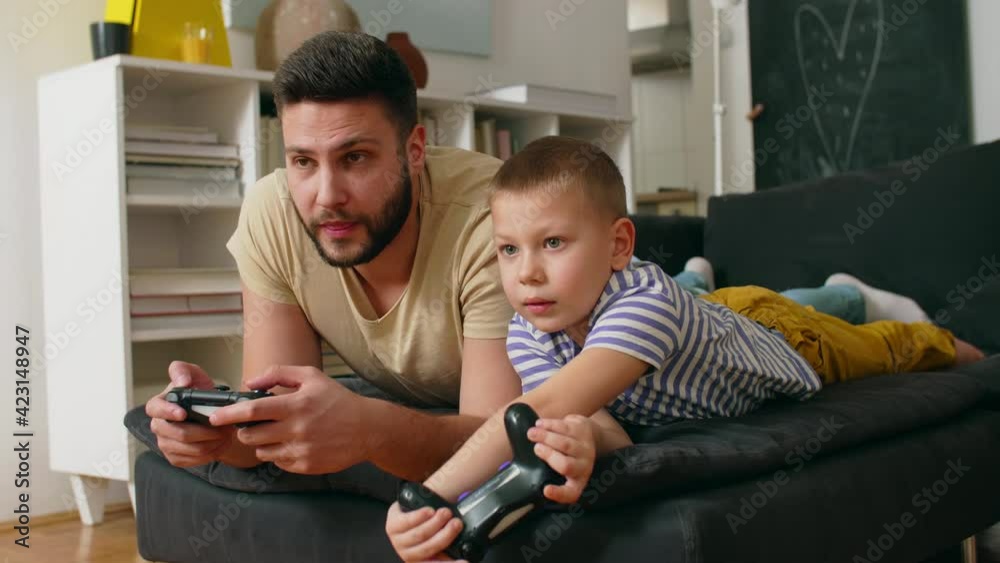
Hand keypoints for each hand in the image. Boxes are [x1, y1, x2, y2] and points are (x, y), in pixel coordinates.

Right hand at [146, 361, 235, 467]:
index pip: (155, 408)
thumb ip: (183, 371)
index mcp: (159, 405)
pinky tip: (220, 444)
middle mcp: (158, 426)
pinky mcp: (176, 458)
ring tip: (226, 433)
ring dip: (212, 442)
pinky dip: (211, 452)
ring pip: (190, 448)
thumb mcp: (194, 375)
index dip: (168, 412)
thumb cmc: (200, 392)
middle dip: (205, 431)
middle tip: (222, 426)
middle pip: (179, 433)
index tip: (183, 413)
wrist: (211, 414)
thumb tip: (182, 382)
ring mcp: (165, 444)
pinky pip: (194, 460)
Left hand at [208, 365, 369, 473]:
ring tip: (276, 433)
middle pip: (251, 436)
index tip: (214, 417)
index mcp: (295, 405)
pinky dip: (278, 453)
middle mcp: (296, 429)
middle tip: (252, 424)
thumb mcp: (311, 377)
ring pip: (261, 451)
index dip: (228, 414)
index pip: (252, 411)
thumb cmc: (337, 400)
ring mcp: (300, 450)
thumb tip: (249, 383)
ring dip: (261, 443)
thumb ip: (278, 374)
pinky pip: (278, 462)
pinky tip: (292, 443)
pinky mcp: (305, 466)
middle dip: (245, 430)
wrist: (367, 428)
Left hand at [385, 501, 466, 561]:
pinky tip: (429, 510)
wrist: (409, 511)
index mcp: (421, 562)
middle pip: (428, 548)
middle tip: (457, 523)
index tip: (465, 562)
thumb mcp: (438, 541)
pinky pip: (406, 522)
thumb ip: (448, 549)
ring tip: (446, 512)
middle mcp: (408, 556)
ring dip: (435, 523)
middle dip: (445, 535)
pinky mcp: (392, 526)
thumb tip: (467, 553)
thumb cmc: (426, 528)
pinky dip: (420, 516)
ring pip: (419, 534)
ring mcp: (398, 542)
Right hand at [527, 414, 595, 503]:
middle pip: (566, 465)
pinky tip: (540, 424)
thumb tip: (514, 469)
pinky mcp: (583, 431)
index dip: (558, 494)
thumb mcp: (561, 469)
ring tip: (531, 433)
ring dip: (546, 437)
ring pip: (566, 443)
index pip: (570, 494)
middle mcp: (583, 467)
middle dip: (548, 455)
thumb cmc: (568, 456)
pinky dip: (550, 425)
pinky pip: (566, 427)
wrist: (590, 436)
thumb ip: (544, 471)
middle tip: (536, 448)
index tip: (546, 490)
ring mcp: (585, 449)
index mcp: (577, 482)